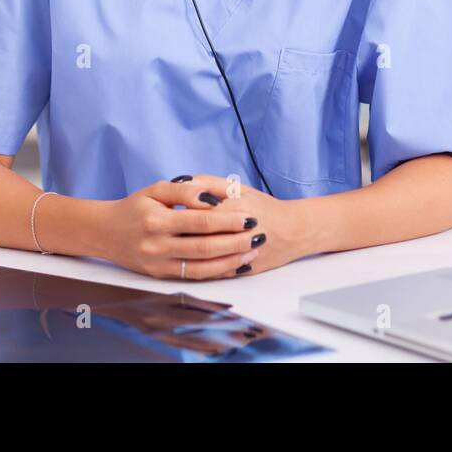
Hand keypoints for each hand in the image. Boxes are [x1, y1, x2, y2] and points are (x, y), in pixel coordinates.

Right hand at [97, 178, 263, 280]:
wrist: (104, 232)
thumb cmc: (134, 207)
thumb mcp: (155, 189)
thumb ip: (185, 191)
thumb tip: (213, 199)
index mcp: (157, 220)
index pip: (200, 222)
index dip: (228, 221)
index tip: (249, 217)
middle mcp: (157, 245)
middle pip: (205, 247)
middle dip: (235, 243)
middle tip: (258, 236)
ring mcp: (158, 264)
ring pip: (201, 268)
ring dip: (230, 262)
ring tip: (251, 253)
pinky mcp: (159, 276)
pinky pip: (192, 277)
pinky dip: (215, 273)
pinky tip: (233, 266)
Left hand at [165, 174, 313, 278]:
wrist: (295, 231)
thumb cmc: (264, 206)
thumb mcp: (239, 187)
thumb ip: (208, 182)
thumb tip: (180, 181)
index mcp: (237, 208)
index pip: (199, 210)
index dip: (178, 210)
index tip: (160, 208)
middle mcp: (240, 232)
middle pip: (199, 234)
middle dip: (176, 233)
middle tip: (156, 229)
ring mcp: (242, 254)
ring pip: (205, 257)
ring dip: (184, 252)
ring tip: (166, 244)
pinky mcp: (243, 271)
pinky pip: (214, 271)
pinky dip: (197, 266)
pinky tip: (182, 260)